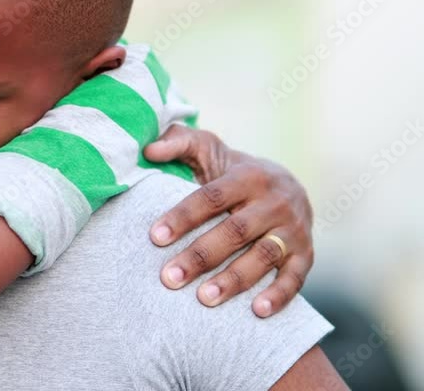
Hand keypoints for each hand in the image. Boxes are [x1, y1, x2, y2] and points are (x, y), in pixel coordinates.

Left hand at [144, 125, 312, 317]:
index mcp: (247, 176)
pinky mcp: (306, 253)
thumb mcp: (207, 149)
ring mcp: (293, 229)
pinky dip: (279, 295)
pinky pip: (295, 277)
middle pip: (235, 231)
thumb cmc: (231, 171)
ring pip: (263, 256)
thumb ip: (178, 142)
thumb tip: (148, 151)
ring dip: (234, 280)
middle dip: (200, 256)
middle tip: (169, 278)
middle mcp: (274, 201)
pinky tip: (257, 311)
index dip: (183, 216)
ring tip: (204, 299)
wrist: (287, 183)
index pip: (211, 197)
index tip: (155, 237)